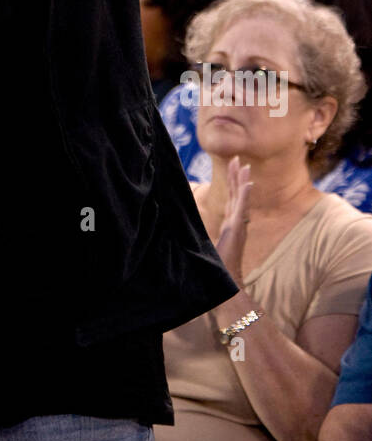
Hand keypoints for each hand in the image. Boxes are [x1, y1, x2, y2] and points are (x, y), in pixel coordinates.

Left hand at [213, 155, 251, 284]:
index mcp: (230, 225)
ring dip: (242, 180)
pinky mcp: (237, 229)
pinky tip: (248, 184)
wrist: (227, 281)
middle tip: (238, 159)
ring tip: (245, 165)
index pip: (232, 199)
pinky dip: (245, 195)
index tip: (234, 168)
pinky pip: (242, 209)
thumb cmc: (219, 267)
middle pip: (236, 194)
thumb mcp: (210, 245)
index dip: (233, 183)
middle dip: (237, 176)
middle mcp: (235, 222)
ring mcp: (237, 225)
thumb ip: (209, 236)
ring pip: (240, 198)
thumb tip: (193, 232)